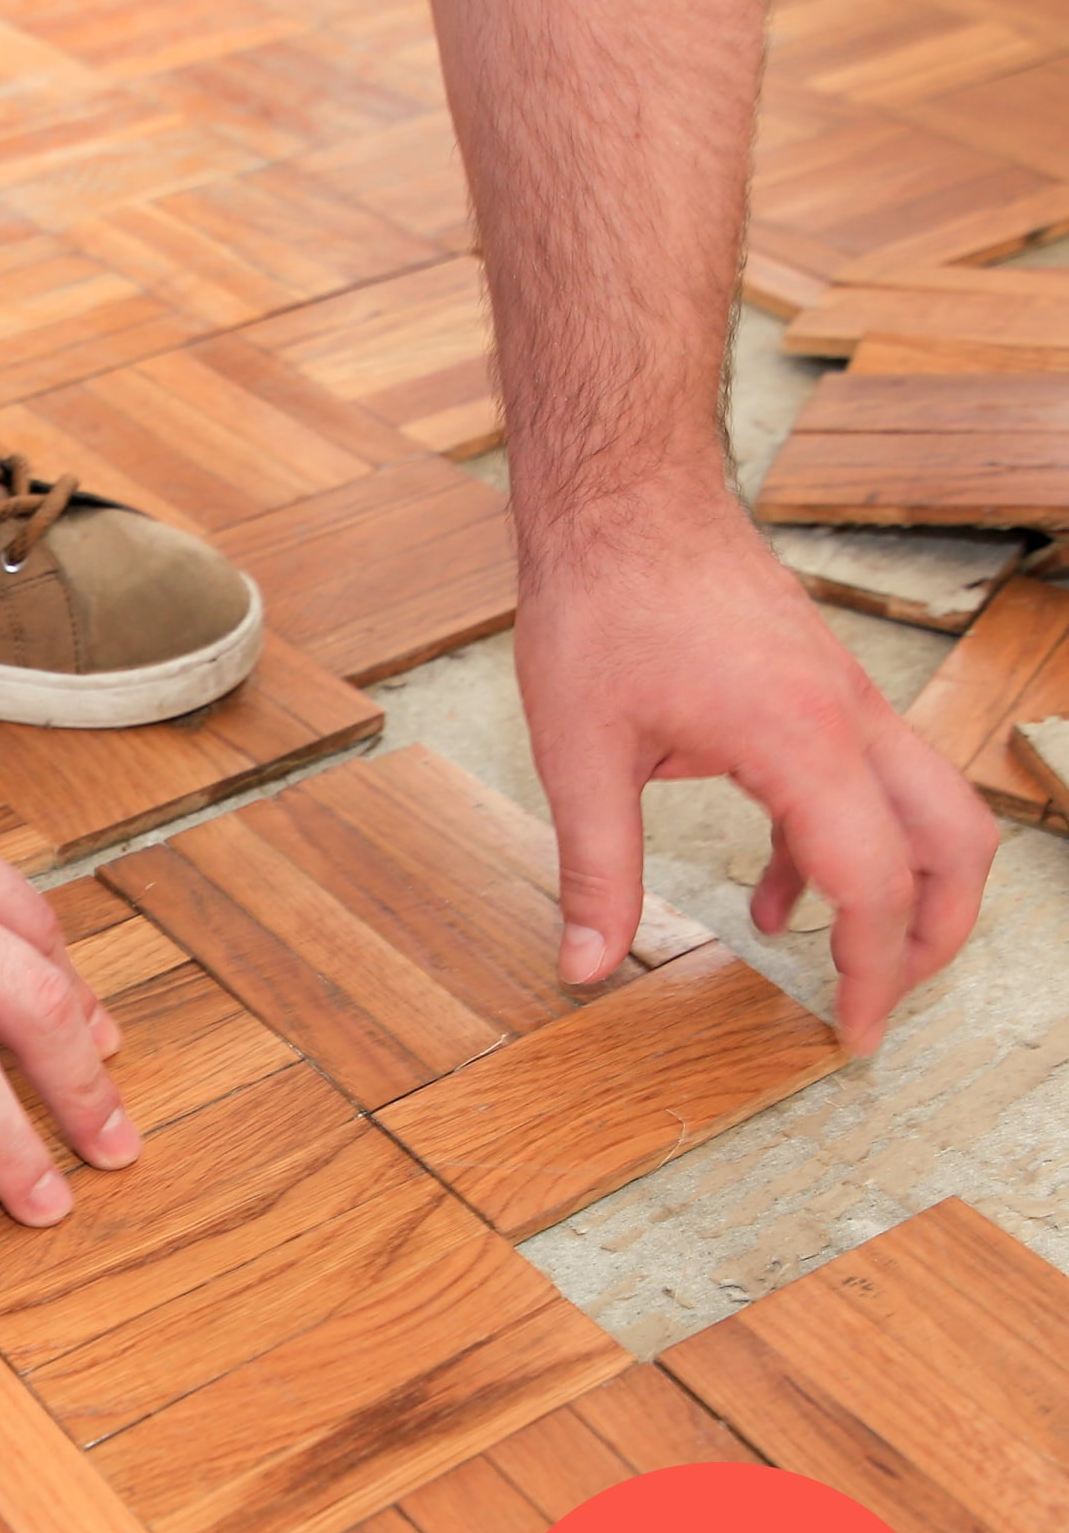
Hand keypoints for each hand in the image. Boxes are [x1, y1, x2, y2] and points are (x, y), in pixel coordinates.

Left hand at [515, 495, 997, 1053]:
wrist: (622, 498)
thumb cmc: (601, 606)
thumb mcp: (578, 754)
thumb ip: (593, 871)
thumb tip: (585, 969)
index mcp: (800, 739)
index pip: (873, 884)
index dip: (869, 972)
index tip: (850, 1034)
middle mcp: (849, 717)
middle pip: (954, 845)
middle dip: (931, 937)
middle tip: (874, 1005)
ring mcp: (845, 697)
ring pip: (928, 809)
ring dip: (899, 890)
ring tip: (835, 962)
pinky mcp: (820, 687)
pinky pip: (867, 782)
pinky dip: (840, 847)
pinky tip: (771, 894)